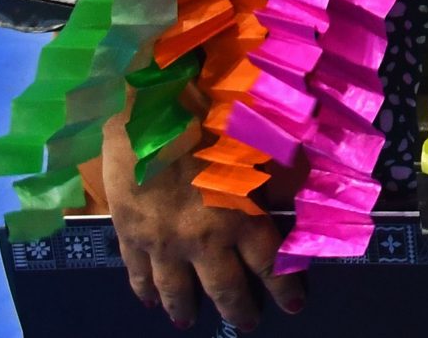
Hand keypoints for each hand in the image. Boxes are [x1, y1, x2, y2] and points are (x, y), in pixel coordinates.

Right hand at [101, 115, 302, 329]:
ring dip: (185, 309)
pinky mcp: (129, 235)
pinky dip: (143, 290)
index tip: (293, 306)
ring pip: (176, 290)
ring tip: (189, 321)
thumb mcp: (253, 145)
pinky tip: (148, 300)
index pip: (270, 264)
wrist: (145, 110)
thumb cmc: (208, 115)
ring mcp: (162, 242)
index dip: (283, 288)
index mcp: (240, 217)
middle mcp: (203, 240)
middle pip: (224, 288)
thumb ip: (272, 175)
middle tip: (245, 325)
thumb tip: (298, 185)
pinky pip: (136, 273)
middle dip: (238, 310)